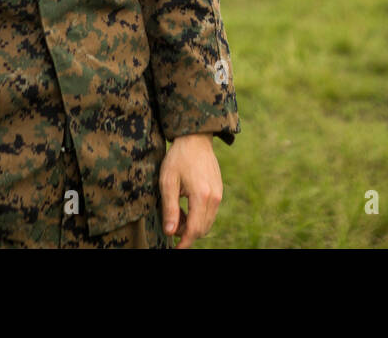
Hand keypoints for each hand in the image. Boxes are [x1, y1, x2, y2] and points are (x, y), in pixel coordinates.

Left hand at [159, 133, 221, 248]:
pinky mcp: (219, 191)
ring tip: (177, 215)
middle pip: (203, 229)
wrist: (195, 139)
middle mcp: (214, 198)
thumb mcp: (168, 182)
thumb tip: (170, 232)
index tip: (174, 249)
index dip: (184, 242)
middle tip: (171, 226)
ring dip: (193, 226)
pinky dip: (199, 216)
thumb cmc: (178, 158)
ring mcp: (219, 194)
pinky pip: (210, 212)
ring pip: (207, 222)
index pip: (195, 229)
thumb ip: (169, 208)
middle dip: (186, 234)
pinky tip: (186, 207)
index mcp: (201, 196)